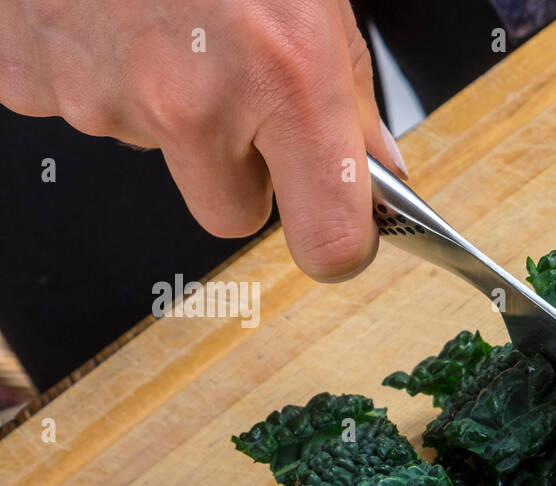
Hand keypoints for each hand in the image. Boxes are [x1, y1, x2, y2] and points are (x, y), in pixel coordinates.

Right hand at [0, 0, 407, 280]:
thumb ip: (346, 93)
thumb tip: (371, 168)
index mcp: (284, 80)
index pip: (328, 243)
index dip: (337, 243)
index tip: (339, 231)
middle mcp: (191, 101)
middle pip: (231, 213)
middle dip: (240, 167)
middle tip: (235, 88)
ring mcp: (101, 96)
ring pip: (154, 152)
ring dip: (164, 106)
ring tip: (166, 20)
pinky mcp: (31, 79)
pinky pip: (82, 109)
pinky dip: (97, 74)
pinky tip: (109, 17)